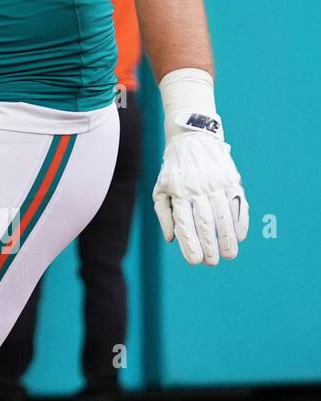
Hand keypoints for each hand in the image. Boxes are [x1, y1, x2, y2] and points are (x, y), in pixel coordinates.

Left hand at [152, 114, 248, 265]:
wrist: (192, 138)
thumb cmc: (173, 170)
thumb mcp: (161, 188)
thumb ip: (164, 214)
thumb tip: (171, 240)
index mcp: (177, 191)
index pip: (184, 223)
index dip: (190, 243)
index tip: (195, 261)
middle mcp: (197, 188)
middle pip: (205, 222)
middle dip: (210, 245)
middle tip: (213, 262)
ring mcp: (216, 183)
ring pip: (223, 215)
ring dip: (227, 238)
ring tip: (229, 255)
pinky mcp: (231, 179)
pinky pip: (238, 204)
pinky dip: (240, 221)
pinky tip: (240, 236)